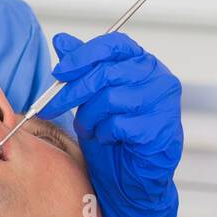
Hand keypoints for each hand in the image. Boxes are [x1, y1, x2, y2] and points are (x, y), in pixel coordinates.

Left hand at [39, 32, 182, 216]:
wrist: (129, 178)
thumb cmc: (112, 135)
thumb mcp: (90, 96)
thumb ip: (81, 67)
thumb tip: (62, 39)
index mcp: (143, 64)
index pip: (114, 43)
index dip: (83, 54)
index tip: (59, 71)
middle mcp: (159, 78)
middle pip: (106, 72)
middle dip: (73, 91)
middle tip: (52, 105)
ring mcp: (164, 104)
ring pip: (110, 99)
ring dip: (90, 117)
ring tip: (92, 128)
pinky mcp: (161, 129)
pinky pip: (119, 124)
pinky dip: (105, 134)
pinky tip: (110, 139)